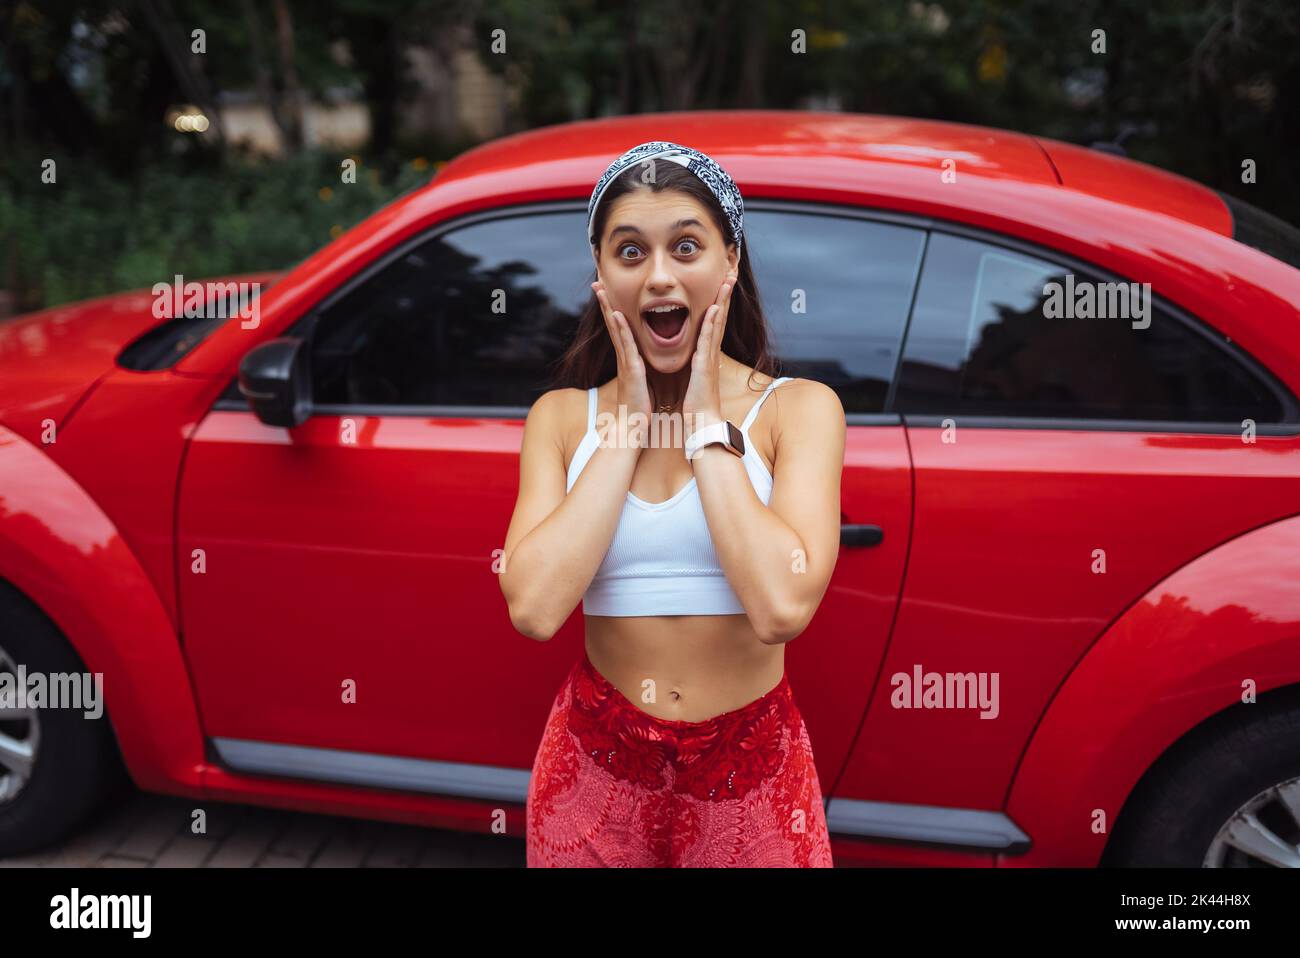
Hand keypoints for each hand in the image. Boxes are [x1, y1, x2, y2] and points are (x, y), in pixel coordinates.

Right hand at [592, 280, 650, 442]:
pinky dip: (620, 329)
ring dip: (607, 308)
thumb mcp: (640, 381)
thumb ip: (638, 369)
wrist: (633, 425)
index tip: (607, 291)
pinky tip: (616, 314)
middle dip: (604, 301)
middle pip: (612, 323)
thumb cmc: (638, 405)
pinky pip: (625, 345)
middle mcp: (623, 356)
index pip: (619, 328)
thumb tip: (639, 362)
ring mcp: (625, 361)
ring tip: (601, 290)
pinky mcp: (630, 369)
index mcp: (628, 357)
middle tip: (597, 281)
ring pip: (615, 329)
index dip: (612, 308)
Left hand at [682, 269, 736, 431]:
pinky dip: (712, 323)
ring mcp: (710, 357)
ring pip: (717, 323)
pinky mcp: (705, 365)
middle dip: (725, 293)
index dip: (719, 300)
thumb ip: (699, 363)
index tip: (723, 282)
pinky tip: (715, 308)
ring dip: (723, 301)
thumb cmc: (698, 403)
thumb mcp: (697, 377)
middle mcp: (711, 351)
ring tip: (727, 281)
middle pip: (721, 316)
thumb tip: (699, 356)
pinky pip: (708, 340)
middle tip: (731, 272)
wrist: (702, 422)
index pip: (714, 321)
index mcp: (707, 353)